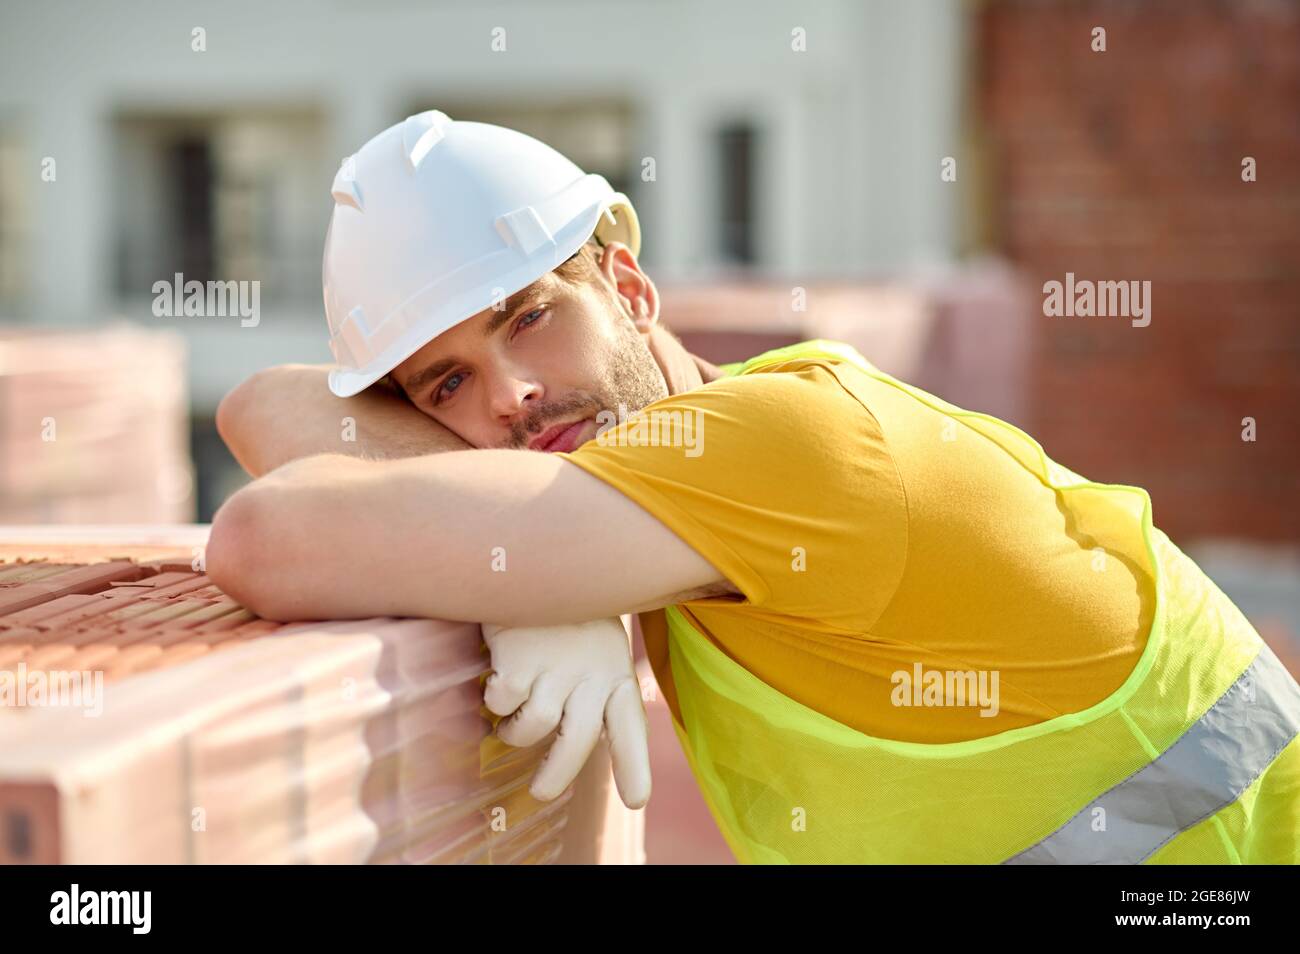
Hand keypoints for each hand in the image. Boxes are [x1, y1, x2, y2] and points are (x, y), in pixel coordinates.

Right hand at [481, 617, 651, 809]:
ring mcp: (555, 670)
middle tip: (542, 793)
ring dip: (514, 730)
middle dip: (557, 775)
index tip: (637, 799)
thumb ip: (594, 688)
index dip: (633, 766)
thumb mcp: (596, 646)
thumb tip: (574, 737)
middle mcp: (591, 676)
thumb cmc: (567, 612)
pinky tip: (497, 674)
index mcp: (614, 673)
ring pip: (532, 728)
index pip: (629, 726)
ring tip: (510, 717)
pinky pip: (501, 704)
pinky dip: (493, 697)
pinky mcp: (519, 663)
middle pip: (576, 744)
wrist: (534, 560)